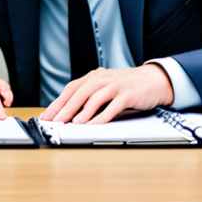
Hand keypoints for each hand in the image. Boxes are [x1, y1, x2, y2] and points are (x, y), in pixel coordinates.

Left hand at [40, 65, 174, 123]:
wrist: (154, 80)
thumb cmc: (127, 86)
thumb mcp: (105, 87)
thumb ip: (89, 96)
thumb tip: (69, 113)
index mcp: (94, 77)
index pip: (71, 89)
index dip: (57, 103)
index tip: (47, 115)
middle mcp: (102, 78)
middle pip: (79, 93)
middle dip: (65, 108)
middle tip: (55, 121)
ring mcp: (115, 86)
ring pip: (94, 98)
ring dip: (82, 111)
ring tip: (72, 123)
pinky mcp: (128, 94)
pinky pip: (112, 106)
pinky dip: (102, 116)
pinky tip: (94, 124)